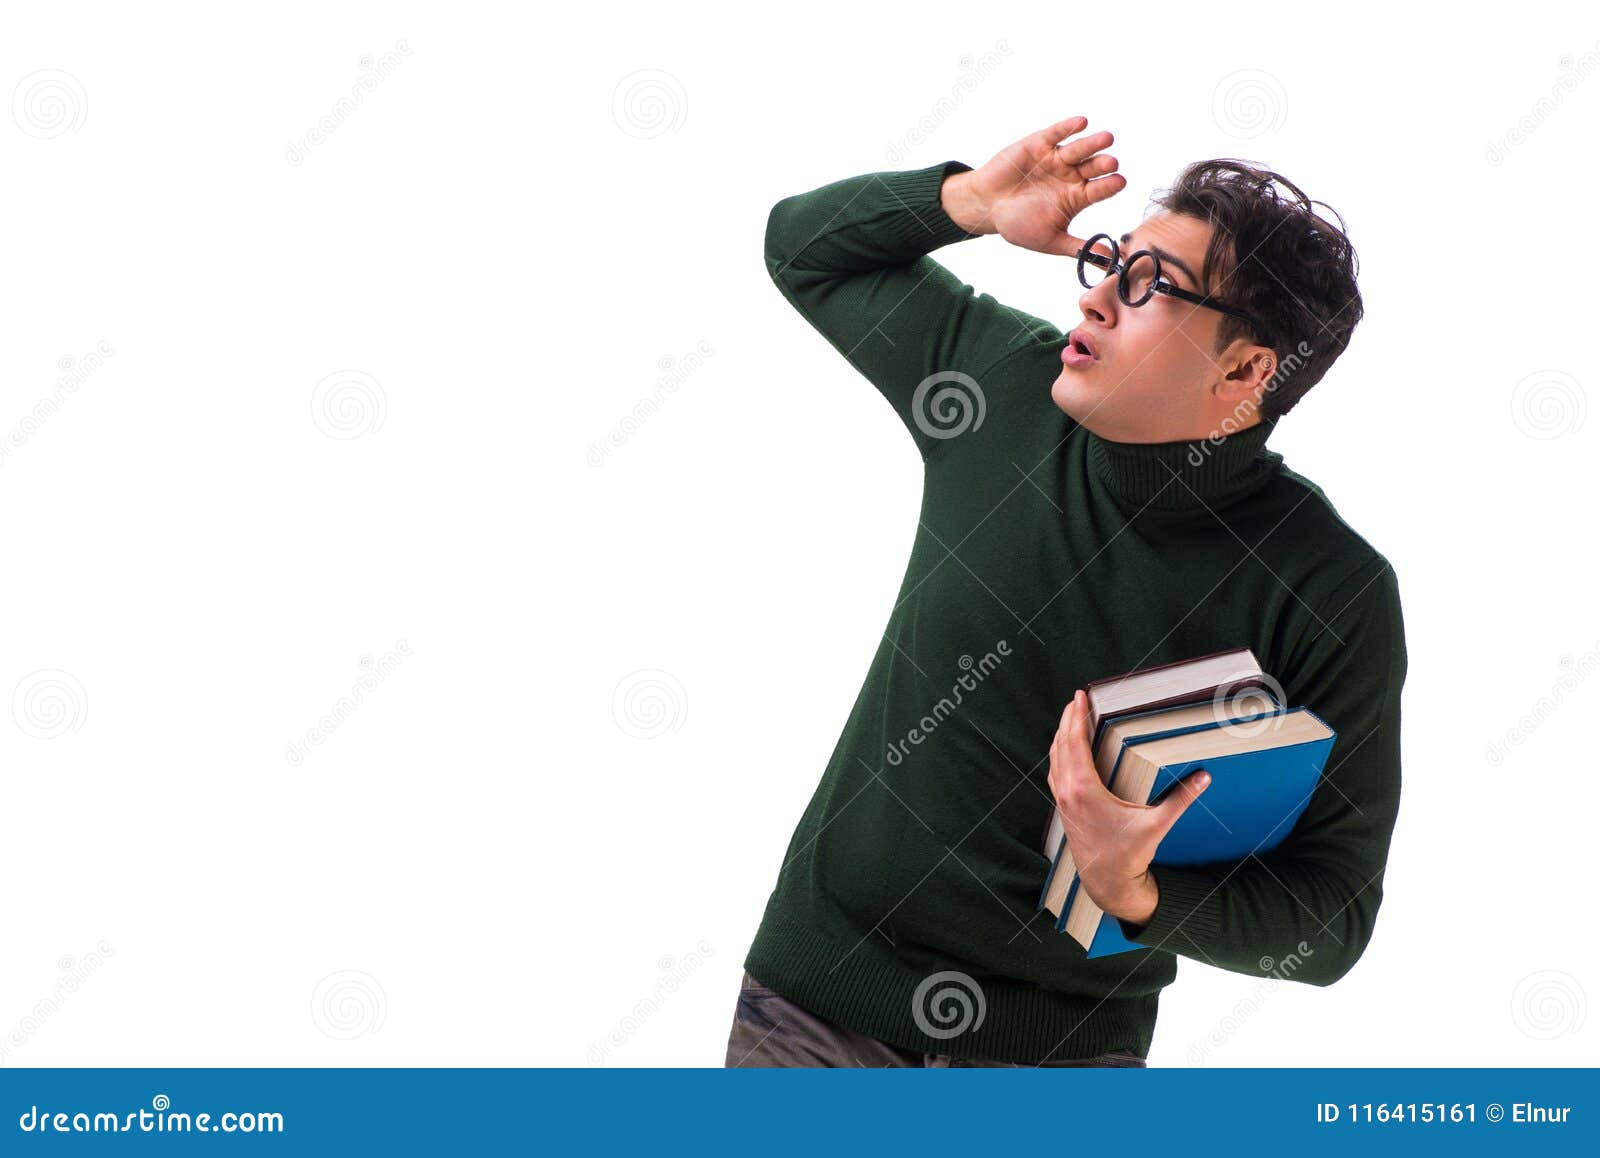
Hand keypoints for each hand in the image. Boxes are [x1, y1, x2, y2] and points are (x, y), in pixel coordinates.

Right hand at [939, 115, 1125, 256]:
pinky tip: (1082, 122)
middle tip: (1112, 163)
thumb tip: (1108, 260)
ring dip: (1093, 143)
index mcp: (1076, 197)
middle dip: (1102, 164)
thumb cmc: (1017, 224)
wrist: (986, 207)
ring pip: (1079, 149)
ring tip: (1107, 139)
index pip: (1099, 189)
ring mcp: (1056, 159)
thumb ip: (1077, 246)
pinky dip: (1068, 128)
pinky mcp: (1039, 144)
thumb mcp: (1049, 240)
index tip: (1119, 182)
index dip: (1109, 185)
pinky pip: (1056, 134)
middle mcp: (1071, 176)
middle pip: (1093, 167)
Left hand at [1046, 689, 1211, 921]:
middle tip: (1076, 699)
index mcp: (1085, 790)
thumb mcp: (1156, 826)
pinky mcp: (1063, 809)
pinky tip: (1066, 750)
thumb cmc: (1129, 855)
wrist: (1107, 883)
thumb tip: (1204, 777)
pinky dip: (1059, 755)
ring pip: (1055, 758)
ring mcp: (1062, 801)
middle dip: (1068, 720)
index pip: (1074, 743)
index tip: (1079, 697)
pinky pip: (1055, 773)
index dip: (1075, 717)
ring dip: (1061, 736)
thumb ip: (1180, 799)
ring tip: (1070, 718)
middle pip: (1061, 745)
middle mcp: (1068, 792)